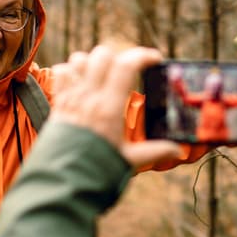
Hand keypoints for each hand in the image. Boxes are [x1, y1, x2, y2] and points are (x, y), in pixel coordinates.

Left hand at [52, 45, 182, 167]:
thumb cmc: (97, 171)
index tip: (154, 59)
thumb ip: (155, 152)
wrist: (63, 181)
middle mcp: (88, 97)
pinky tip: (80, 82)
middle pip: (102, 55)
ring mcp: (71, 98)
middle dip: (118, 57)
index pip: (126, 66)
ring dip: (92, 62)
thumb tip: (178, 152)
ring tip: (102, 75)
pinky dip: (70, 71)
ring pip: (79, 59)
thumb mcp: (130, 161)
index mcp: (109, 108)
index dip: (143, 55)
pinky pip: (60, 72)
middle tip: (127, 71)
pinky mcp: (58, 103)